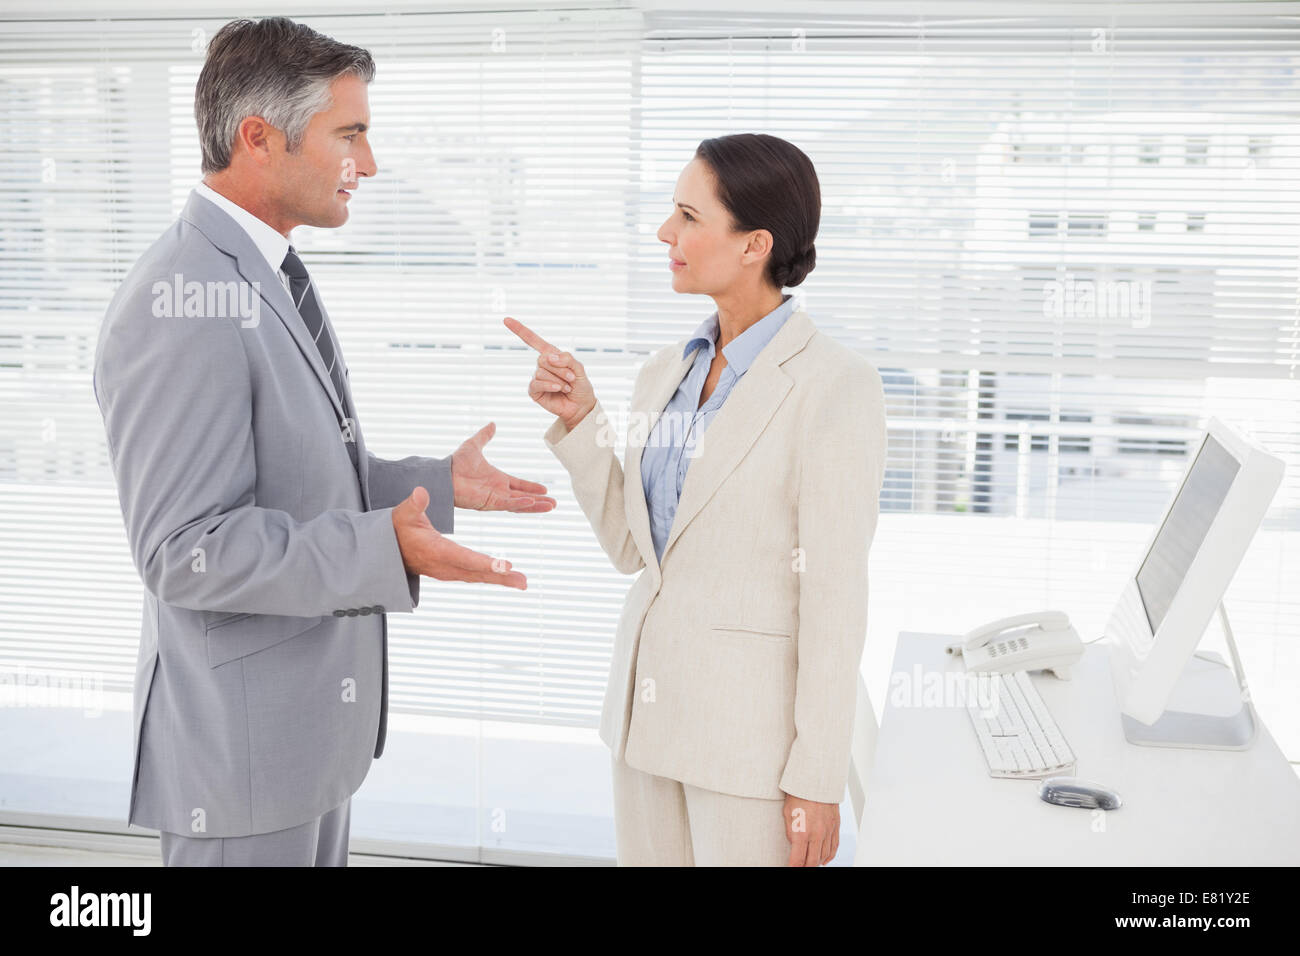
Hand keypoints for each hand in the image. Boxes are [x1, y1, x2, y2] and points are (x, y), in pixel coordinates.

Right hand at [391, 486, 526, 589]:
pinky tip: (507, 578)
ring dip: (500, 580)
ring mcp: (447, 571)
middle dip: (500, 577)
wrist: (388, 551)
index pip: (463, 557)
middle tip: (523, 582)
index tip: (503, 566)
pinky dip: (491, 577)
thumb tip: (420, 491)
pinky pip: (474, 576)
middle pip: (476, 572)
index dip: (483, 562)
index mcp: (435, 550)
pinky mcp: (451, 572)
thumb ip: (414, 504)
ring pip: (477, 576)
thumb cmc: (397, 529)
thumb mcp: (403, 514)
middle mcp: (444, 565)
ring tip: (522, 583)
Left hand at [451, 422, 556, 512]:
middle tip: (554, 503)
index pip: (519, 484)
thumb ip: (485, 436)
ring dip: (535, 506)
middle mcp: (498, 490)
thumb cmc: (455, 463)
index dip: (532, 488)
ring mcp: (494, 498)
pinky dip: (520, 504)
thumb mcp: (474, 445)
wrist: (443, 474)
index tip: (545, 490)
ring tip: (550, 506)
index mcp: (497, 479)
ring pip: (519, 503)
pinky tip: (532, 502)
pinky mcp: (489, 503)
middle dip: (539, 501)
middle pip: (523, 497)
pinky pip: (508, 504)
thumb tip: (492, 424)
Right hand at [503, 316, 596, 431]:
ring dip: (559, 379)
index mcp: (551, 355)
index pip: (533, 340)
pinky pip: (537, 383)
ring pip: (542, 372)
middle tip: (571, 378)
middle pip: (543, 359)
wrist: (581, 406)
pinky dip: (550, 385)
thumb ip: (567, 358)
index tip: (505, 319)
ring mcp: (537, 378)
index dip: (520, 330)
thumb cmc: (580, 386)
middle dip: (560, 369)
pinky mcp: (534, 391)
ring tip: (566, 387)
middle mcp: (542, 365)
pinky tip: (558, 389)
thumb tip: (549, 357)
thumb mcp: (579, 368)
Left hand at [783, 793, 839, 865]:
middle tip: (800, 867)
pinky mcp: (835, 826)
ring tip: (810, 864)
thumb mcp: (787, 813)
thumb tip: (794, 845)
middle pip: (812, 861)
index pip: (798, 860)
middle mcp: (817, 834)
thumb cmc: (798, 794)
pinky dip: (829, 856)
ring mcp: (828, 831)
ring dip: (817, 863)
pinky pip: (834, 846)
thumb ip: (790, 832)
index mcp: (802, 832)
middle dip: (805, 867)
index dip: (794, 867)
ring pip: (824, 856)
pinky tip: (824, 860)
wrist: (816, 780)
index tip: (791, 868)